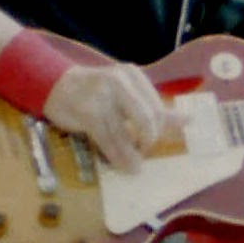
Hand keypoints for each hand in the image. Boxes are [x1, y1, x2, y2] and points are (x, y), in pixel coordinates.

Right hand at [44, 63, 174, 172]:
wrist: (55, 84)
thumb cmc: (95, 91)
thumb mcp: (126, 93)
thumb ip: (155, 107)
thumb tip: (188, 121)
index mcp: (133, 75)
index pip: (157, 107)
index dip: (159, 130)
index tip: (152, 142)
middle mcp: (120, 81)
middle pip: (147, 119)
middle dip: (149, 141)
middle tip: (143, 152)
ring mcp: (102, 96)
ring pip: (126, 133)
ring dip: (132, 155)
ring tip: (134, 167)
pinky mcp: (86, 112)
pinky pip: (107, 140)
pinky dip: (116, 156)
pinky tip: (120, 165)